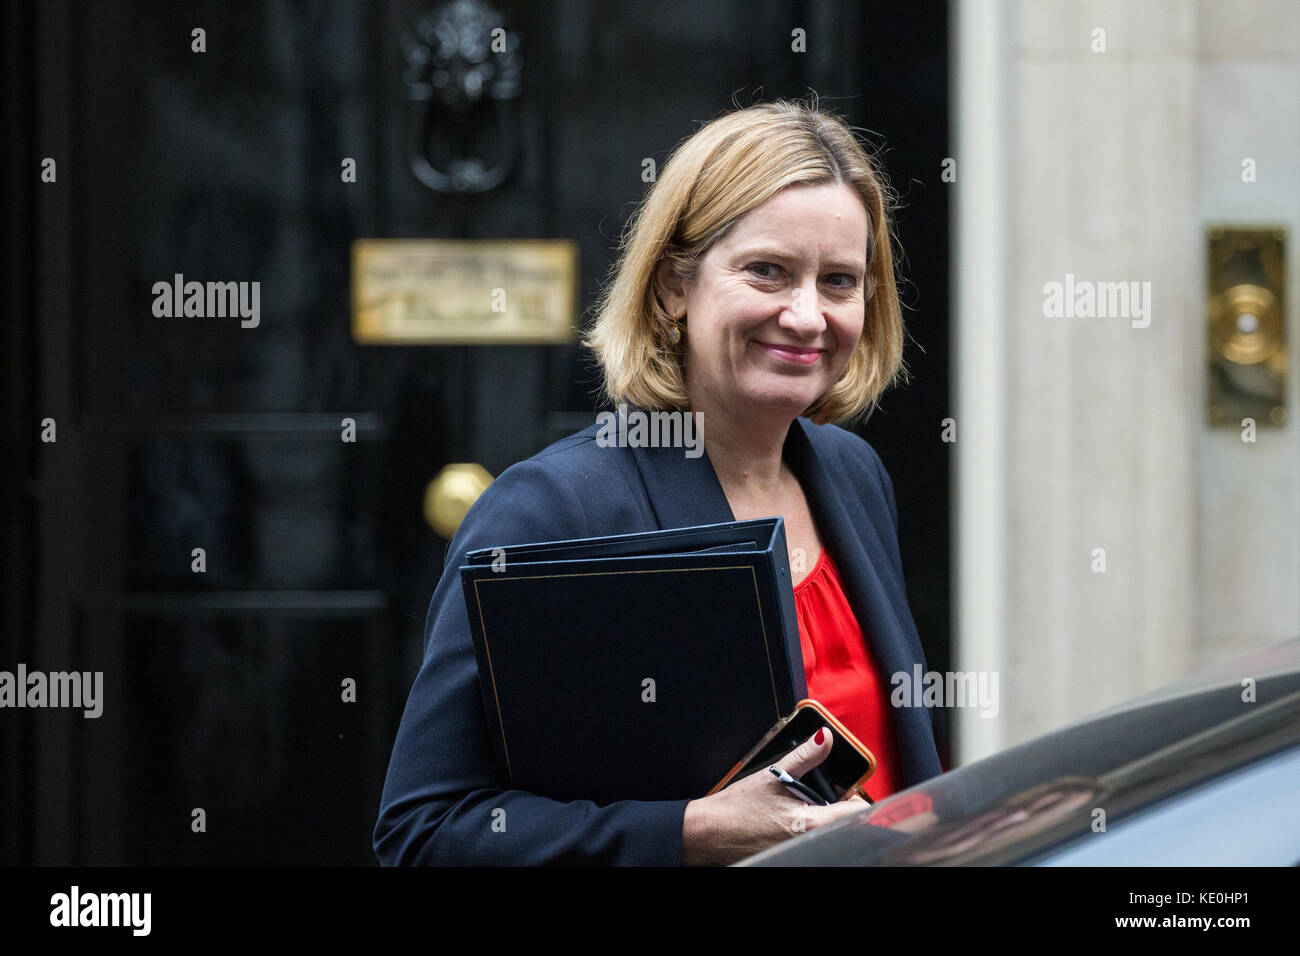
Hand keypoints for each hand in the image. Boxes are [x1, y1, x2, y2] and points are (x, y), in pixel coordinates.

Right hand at [681, 726, 868, 865]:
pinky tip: (789, 817)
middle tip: (820, 791)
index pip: (855, 812)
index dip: (856, 796)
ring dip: (822, 815)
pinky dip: (807, 826)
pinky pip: (811, 838)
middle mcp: (810, 841)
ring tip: (801, 803)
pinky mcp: (790, 853)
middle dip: (837, 805)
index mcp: (812, 822)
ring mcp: (800, 850)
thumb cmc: (737, 808)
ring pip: (826, 830)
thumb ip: (804, 757)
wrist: (711, 832)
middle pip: (842, 822)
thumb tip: (825, 737)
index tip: (849, 786)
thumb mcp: (773, 775)